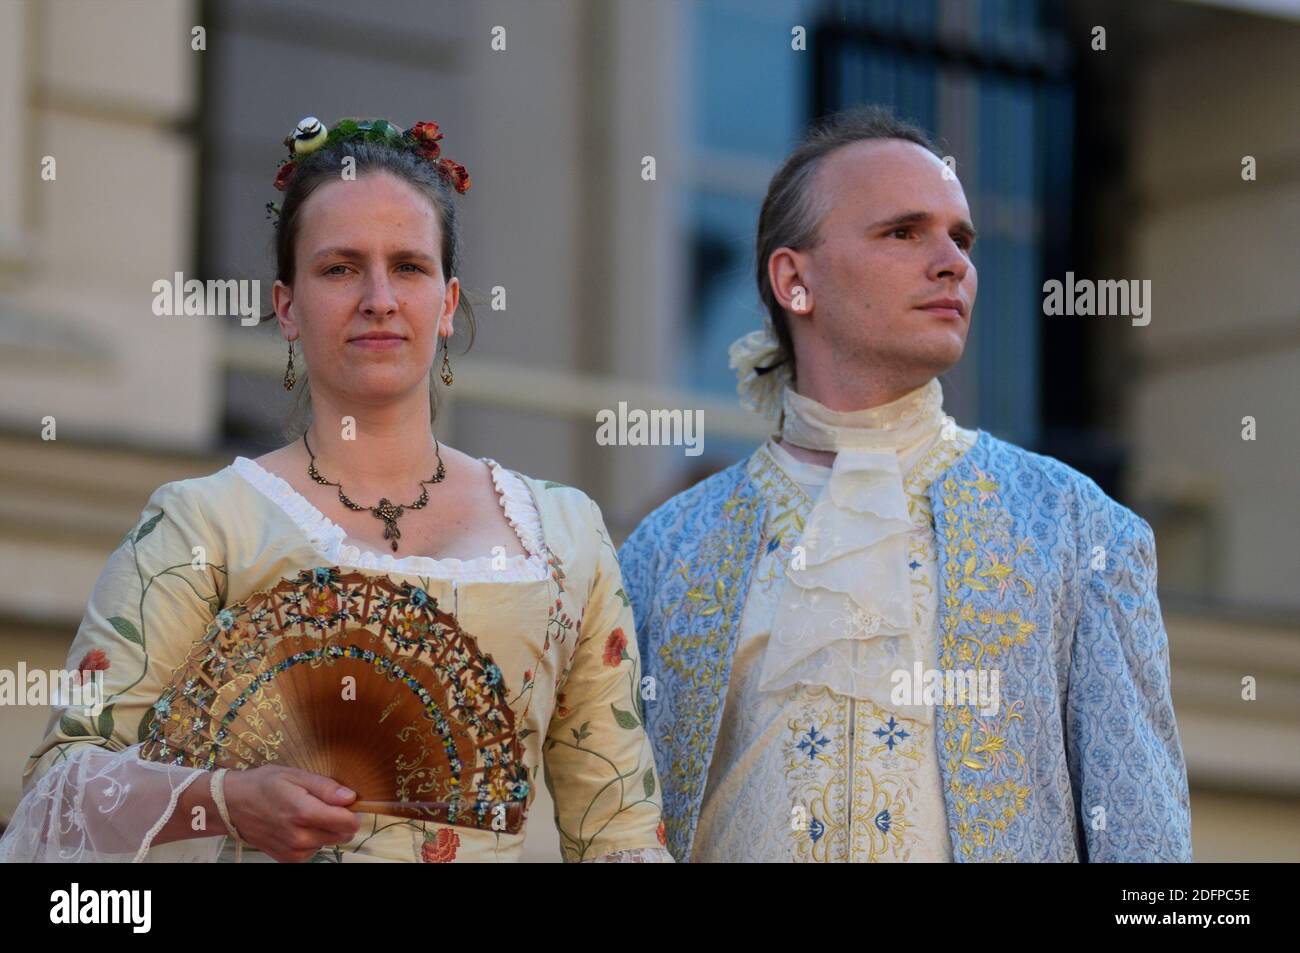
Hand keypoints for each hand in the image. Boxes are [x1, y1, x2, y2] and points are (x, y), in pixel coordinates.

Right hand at [221, 765, 361, 862]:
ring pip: (329, 843)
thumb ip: (326, 788)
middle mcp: (300, 837)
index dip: (353, 812)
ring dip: (326, 830)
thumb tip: (351, 797)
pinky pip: (314, 850)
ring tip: (305, 814)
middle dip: (341, 820)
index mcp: (305, 813)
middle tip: (324, 805)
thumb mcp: (296, 775)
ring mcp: (294, 851)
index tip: (346, 802)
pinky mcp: (288, 859)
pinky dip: (313, 839)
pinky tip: (298, 826)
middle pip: (343, 835)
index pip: (349, 823)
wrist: (232, 805)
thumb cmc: (264, 785)